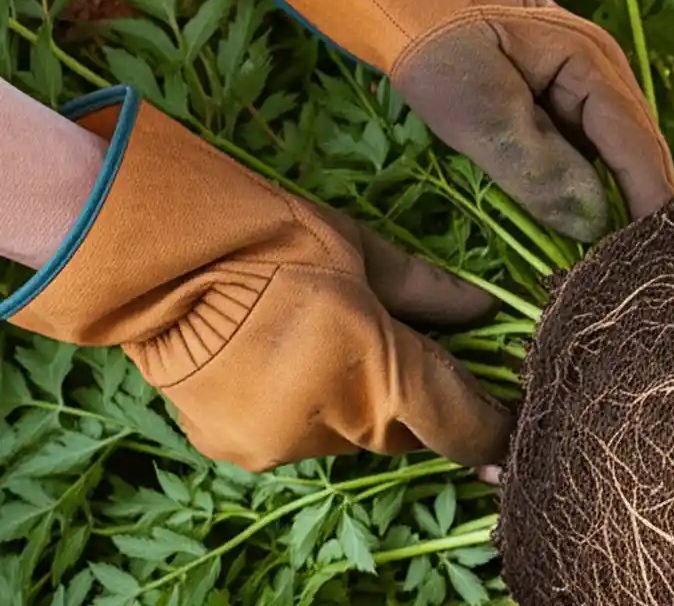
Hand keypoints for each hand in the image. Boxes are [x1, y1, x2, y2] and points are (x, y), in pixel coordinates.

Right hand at [2, 87, 512, 471]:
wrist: (150, 259)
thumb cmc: (266, 238)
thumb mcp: (357, 250)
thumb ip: (426, 290)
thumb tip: (479, 308)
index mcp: (375, 372)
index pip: (457, 422)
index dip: (490, 430)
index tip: (508, 425)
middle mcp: (333, 424)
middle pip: (401, 432)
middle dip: (414, 402)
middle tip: (407, 355)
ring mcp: (281, 444)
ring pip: (348, 438)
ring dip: (355, 405)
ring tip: (329, 347)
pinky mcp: (237, 451)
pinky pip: (297, 437)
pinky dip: (307, 410)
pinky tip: (287, 367)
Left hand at [221, 0, 673, 241]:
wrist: (404, 3)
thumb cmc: (437, 51)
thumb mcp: (480, 113)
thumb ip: (538, 168)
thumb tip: (594, 224)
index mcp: (591, 66)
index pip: (637, 144)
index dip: (650, 202)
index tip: (661, 255)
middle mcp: (602, 73)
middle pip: (637, 150)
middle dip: (643, 206)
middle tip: (647, 268)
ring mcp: (585, 85)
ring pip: (616, 154)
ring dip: (620, 200)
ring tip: (625, 257)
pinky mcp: (562, 100)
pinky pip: (590, 150)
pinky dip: (593, 187)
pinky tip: (590, 225)